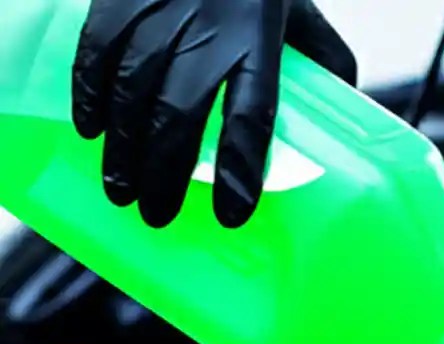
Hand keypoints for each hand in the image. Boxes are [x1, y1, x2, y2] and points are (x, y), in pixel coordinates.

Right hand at [72, 0, 356, 228]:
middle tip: (157, 214)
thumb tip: (345, 124)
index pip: (252, 114)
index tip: (231, 214)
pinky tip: (91, 129)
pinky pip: (97, 46)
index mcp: (261, 38)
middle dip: (164, 171)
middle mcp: (210, 24)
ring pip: (132, 85)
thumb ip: (327, 67)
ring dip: (122, 145)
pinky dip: (88, 91)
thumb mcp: (308, 20)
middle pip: (179, 111)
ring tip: (121, 189)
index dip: (240, 168)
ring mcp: (161, 5)